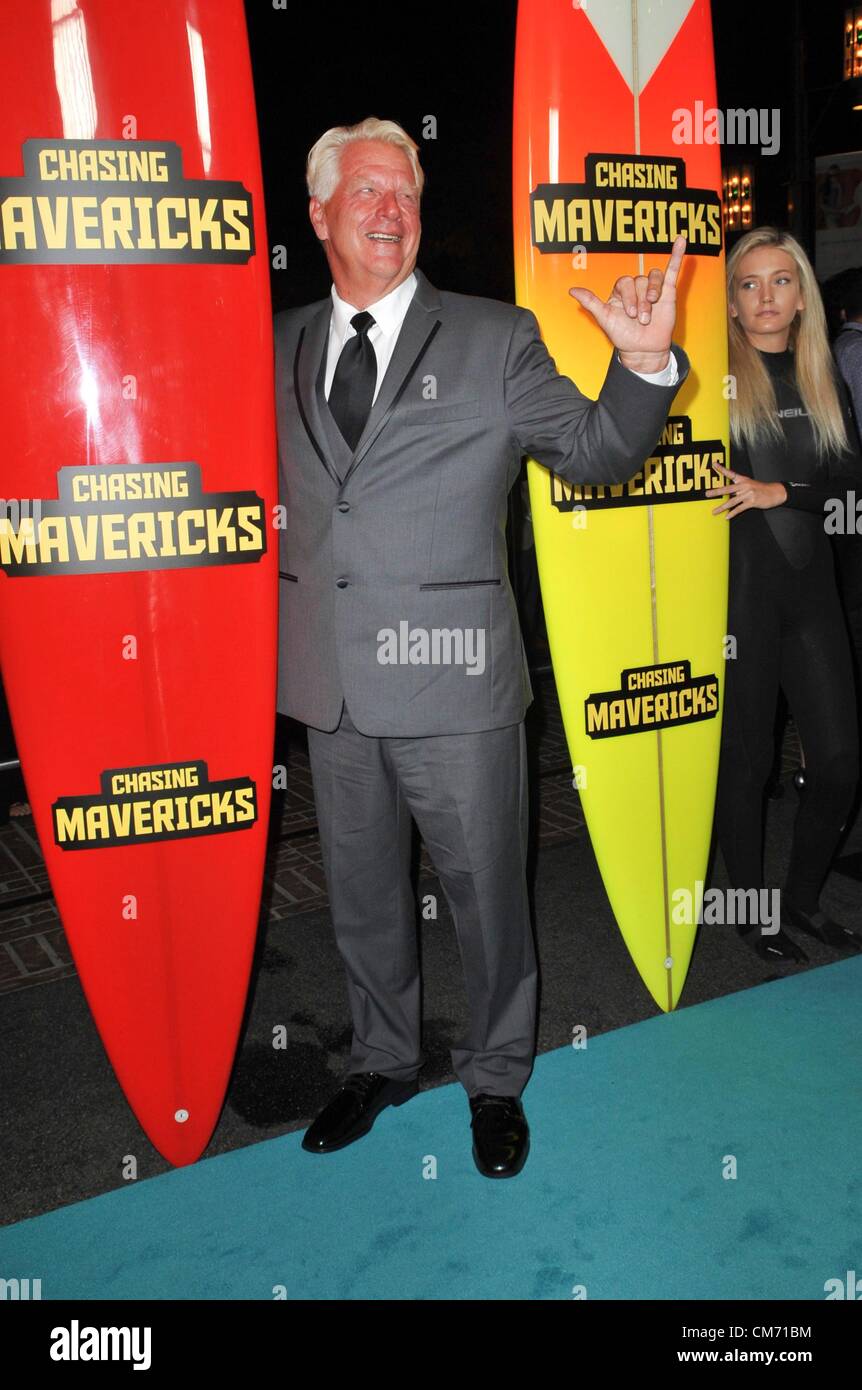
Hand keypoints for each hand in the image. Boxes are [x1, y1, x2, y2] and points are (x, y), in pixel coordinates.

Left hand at [569, 234, 685, 372]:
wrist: (643, 350)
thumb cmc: (623, 336)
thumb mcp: (605, 319)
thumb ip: (591, 302)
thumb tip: (572, 290)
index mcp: (619, 291)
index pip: (624, 282)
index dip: (628, 296)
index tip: (630, 315)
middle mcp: (635, 287)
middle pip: (639, 281)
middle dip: (640, 302)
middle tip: (640, 319)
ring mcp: (651, 288)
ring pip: (653, 278)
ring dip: (653, 292)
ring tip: (651, 310)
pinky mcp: (668, 291)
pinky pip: (671, 269)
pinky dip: (676, 255)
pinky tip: (680, 241)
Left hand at [706, 463, 786, 517]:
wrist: (775, 492)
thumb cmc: (761, 489)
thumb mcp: (750, 484)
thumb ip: (739, 487)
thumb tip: (727, 492)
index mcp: (743, 480)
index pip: (730, 473)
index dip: (721, 469)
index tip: (714, 464)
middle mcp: (744, 485)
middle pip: (727, 489)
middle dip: (716, 492)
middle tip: (707, 494)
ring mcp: (748, 494)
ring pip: (732, 501)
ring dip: (721, 507)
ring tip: (714, 511)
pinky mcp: (752, 502)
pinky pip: (739, 508)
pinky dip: (733, 513)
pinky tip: (727, 516)